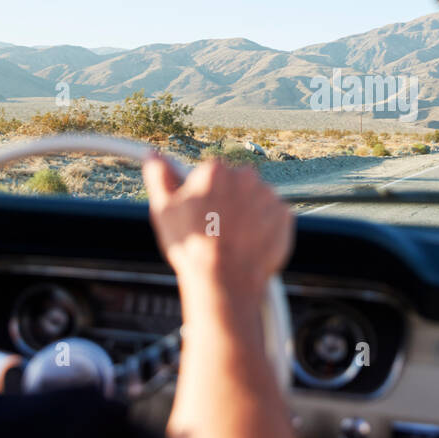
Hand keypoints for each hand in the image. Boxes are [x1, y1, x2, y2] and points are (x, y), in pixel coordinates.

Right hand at [142, 153, 292, 329]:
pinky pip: (274, 217)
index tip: (203, 213)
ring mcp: (268, 196)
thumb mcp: (164, 211)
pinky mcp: (284, 216)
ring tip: (234, 240)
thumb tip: (154, 156)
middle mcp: (245, 177)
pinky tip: (251, 244)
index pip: (212, 174)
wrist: (225, 281)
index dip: (205, 196)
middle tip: (218, 229)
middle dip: (229, 201)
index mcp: (215, 171)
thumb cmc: (192, 248)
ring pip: (256, 200)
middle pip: (236, 184)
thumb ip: (159, 178)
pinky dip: (265, 228)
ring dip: (248, 214)